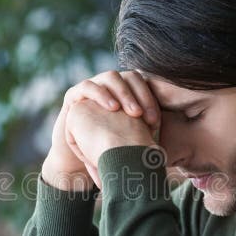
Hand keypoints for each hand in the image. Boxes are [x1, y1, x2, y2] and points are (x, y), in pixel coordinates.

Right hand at [41, 71, 159, 190]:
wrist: (75, 158)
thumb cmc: (104, 152)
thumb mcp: (126, 145)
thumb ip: (142, 141)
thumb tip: (162, 152)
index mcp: (125, 94)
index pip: (143, 84)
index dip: (150, 99)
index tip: (154, 122)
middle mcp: (109, 87)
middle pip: (129, 77)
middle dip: (139, 94)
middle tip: (142, 115)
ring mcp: (92, 88)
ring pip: (110, 77)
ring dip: (122, 92)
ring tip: (131, 113)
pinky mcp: (73, 94)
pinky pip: (88, 86)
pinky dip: (101, 94)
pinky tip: (112, 108)